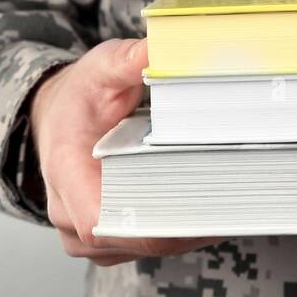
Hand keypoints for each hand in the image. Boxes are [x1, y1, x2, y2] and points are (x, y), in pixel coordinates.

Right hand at [31, 38, 220, 265]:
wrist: (58, 117)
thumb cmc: (79, 96)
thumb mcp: (101, 67)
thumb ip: (128, 59)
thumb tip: (161, 49)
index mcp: (66, 172)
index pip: (106, 220)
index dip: (158, 222)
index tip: (206, 203)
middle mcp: (70, 214)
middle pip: (137, 238)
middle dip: (188, 221)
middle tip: (238, 195)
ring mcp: (86, 234)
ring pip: (146, 246)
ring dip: (187, 228)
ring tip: (230, 199)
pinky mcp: (107, 238)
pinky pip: (146, 244)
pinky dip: (179, 229)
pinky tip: (211, 206)